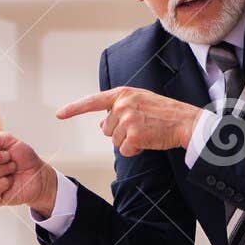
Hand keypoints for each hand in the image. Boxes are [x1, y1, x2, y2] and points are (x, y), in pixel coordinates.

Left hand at [55, 87, 203, 156]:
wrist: (185, 122)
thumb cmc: (164, 113)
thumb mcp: (139, 102)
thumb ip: (119, 109)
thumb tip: (100, 124)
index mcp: (122, 94)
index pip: (92, 101)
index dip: (74, 109)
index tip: (60, 114)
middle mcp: (122, 104)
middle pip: (106, 129)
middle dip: (120, 132)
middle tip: (141, 126)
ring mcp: (127, 119)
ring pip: (115, 141)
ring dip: (129, 142)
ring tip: (147, 132)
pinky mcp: (134, 135)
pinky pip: (125, 150)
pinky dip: (135, 150)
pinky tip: (148, 141)